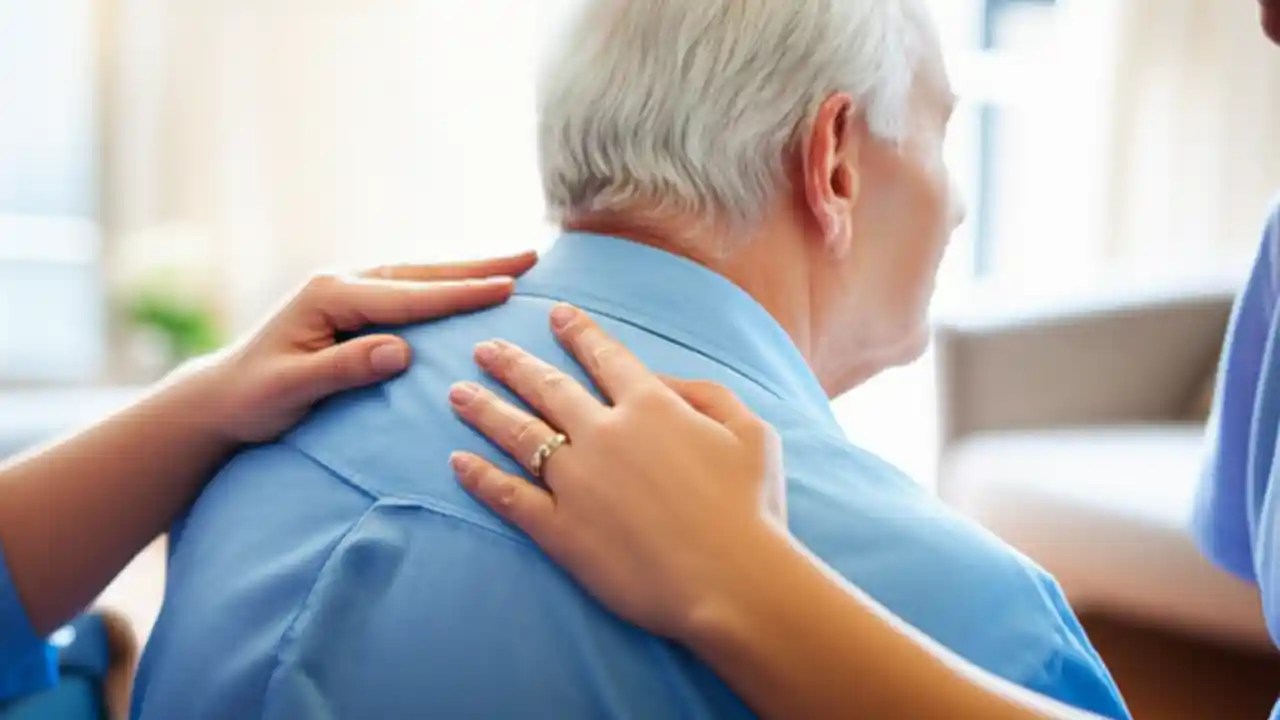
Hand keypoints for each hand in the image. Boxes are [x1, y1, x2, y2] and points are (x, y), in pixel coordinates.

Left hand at [208, 252, 537, 443]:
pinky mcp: (353, 305)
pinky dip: (446, 283)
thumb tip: (401, 350)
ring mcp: (349, 290)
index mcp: (330, 296)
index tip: (507, 286)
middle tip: (532, 256)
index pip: (409, 296)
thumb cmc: (253, 398)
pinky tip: (472, 283)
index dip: (460, 293)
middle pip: (424, 273)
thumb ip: (344, 368)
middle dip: (479, 265)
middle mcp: (342, 283)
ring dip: (468, 269)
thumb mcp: (292, 389)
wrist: (220, 397)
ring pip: (421, 276)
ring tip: (517, 262)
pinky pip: (411, 289)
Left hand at [447, 304, 786, 638]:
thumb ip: (707, 394)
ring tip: (457, 392)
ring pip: (519, 433)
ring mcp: (577, 482)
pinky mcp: (561, 530)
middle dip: (513, 363)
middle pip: (548, 387)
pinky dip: (480, 477)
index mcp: (652, 406)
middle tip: (484, 348)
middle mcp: (605, 434)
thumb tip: (662, 380)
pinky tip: (458, 461)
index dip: (579, 332)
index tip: (555, 314)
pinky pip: (510, 496)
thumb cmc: (751, 508)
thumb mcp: (752, 432)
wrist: (732, 581)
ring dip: (484, 409)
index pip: (605, 357)